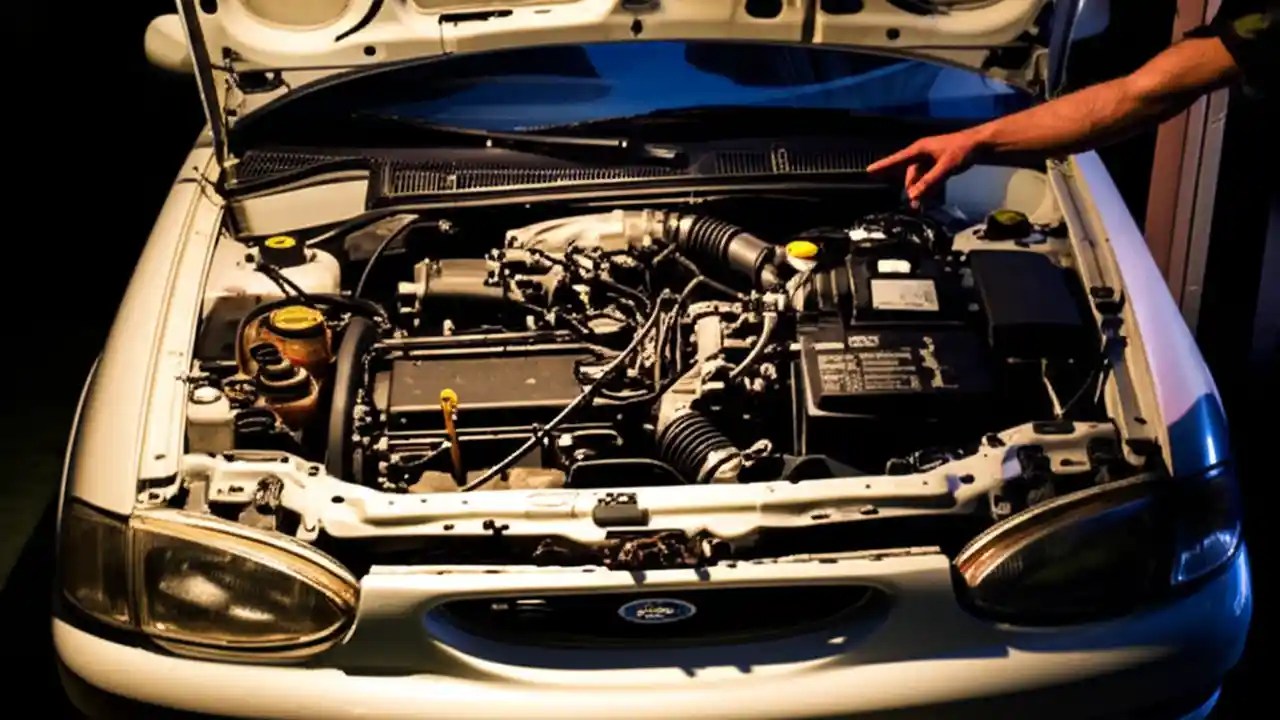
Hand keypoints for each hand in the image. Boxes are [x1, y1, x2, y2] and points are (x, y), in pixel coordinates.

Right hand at [867, 130, 981, 207]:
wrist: (980, 144)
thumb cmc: (962, 150)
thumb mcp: (945, 167)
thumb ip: (929, 182)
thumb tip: (913, 196)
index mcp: (920, 149)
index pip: (897, 159)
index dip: (883, 166)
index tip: (869, 171)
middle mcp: (922, 154)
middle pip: (909, 174)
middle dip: (910, 189)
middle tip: (913, 204)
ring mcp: (929, 159)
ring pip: (919, 178)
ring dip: (919, 190)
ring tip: (922, 204)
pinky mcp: (937, 165)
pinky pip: (927, 178)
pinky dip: (928, 187)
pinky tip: (929, 197)